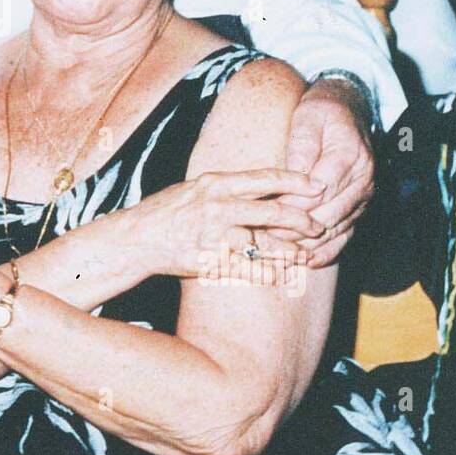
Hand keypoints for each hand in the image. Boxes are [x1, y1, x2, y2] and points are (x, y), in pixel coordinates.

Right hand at [128, 168, 325, 278]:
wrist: (138, 237)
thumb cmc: (168, 210)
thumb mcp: (196, 187)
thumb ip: (227, 187)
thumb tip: (262, 186)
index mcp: (216, 183)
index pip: (265, 178)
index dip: (296, 181)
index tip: (318, 186)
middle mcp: (218, 206)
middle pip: (272, 213)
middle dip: (301, 222)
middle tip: (317, 227)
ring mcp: (214, 234)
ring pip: (264, 244)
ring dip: (290, 252)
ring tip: (305, 256)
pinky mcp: (209, 259)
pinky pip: (246, 268)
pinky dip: (266, 273)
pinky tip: (280, 276)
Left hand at [280, 77, 375, 266]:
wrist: (347, 110)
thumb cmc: (321, 113)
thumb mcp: (307, 119)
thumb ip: (301, 148)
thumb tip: (295, 177)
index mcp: (350, 157)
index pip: (320, 190)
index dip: (292, 205)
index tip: (267, 214)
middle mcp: (363, 180)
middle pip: (328, 214)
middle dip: (296, 228)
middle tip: (265, 239)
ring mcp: (363, 197)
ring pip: (336, 229)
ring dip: (308, 244)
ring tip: (278, 253)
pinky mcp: (358, 207)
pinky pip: (346, 235)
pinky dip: (327, 250)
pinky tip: (306, 261)